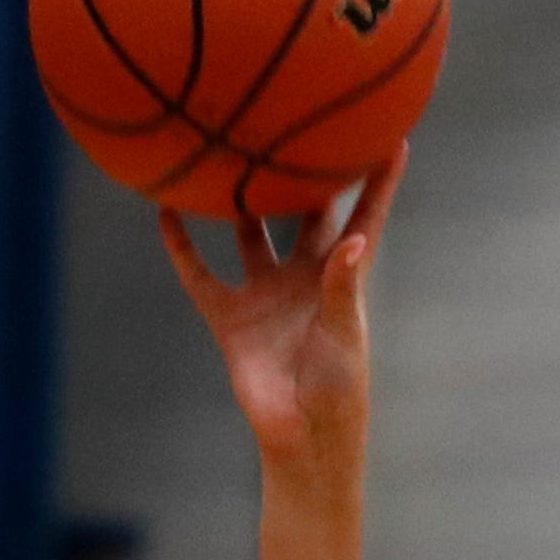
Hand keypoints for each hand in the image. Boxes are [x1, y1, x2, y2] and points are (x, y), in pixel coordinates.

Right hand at [159, 150, 406, 467]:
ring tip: (229, 153)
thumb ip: (343, 285)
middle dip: (308, 177)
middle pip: (308, 216)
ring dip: (240, 202)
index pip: (366, 219)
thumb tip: (355, 240)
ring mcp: (266, 294)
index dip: (379, 183)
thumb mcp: (345, 331)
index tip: (393, 139)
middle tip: (300, 127)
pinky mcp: (229, 316)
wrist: (302, 432)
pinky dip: (181, 245)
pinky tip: (165, 209)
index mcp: (344, 279)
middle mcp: (305, 278)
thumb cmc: (338, 386)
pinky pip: (198, 272)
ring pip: (250, 235)